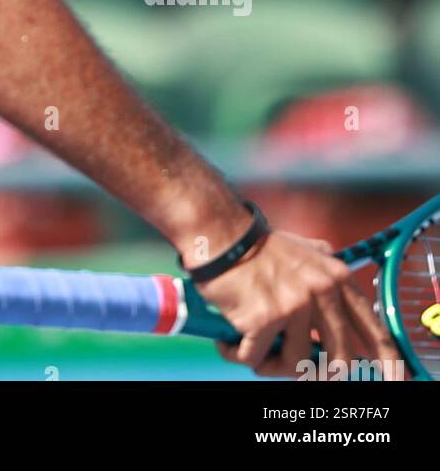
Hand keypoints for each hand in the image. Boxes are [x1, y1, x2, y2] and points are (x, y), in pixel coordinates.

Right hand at [198, 231, 406, 379]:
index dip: (388, 361)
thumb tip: (342, 282)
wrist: (221, 235)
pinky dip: (238, 354)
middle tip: (294, 367)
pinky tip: (228, 341)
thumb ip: (326, 268)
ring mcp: (294, 307)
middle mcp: (320, 293)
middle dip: (318, 373)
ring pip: (294, 364)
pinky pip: (255, 359)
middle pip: (338, 360)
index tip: (395, 380)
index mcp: (336, 278)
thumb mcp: (305, 250)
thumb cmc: (258, 246)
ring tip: (251, 344)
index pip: (373, 329)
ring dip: (270, 363)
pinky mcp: (265, 318)